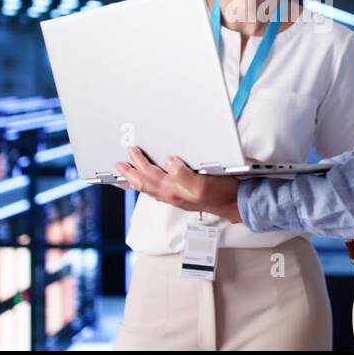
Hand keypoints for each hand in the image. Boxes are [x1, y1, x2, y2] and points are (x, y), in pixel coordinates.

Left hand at [115, 146, 242, 222]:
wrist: (235, 203)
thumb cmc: (223, 193)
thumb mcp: (204, 183)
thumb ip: (184, 175)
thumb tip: (169, 162)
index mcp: (174, 190)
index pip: (150, 175)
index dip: (138, 163)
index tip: (131, 150)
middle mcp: (172, 194)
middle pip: (144, 183)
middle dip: (129, 173)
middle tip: (118, 163)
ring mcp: (175, 196)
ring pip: (148, 188)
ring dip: (134, 180)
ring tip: (123, 174)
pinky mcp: (181, 195)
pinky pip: (156, 191)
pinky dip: (145, 186)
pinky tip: (145, 183)